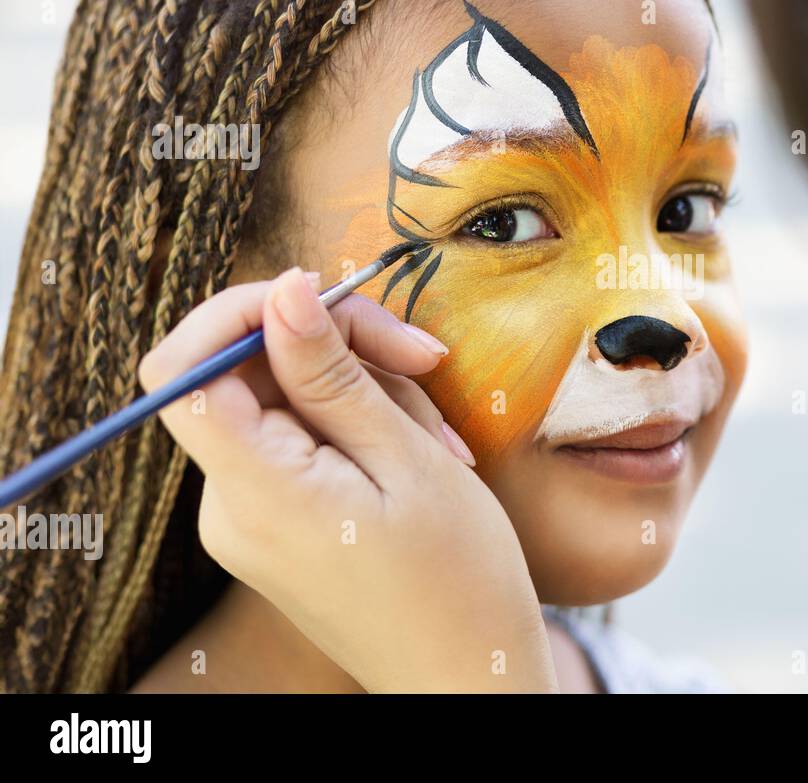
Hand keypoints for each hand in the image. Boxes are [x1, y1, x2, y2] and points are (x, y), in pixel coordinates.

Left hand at [139, 267, 557, 691]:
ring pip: (286, 403)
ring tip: (437, 437)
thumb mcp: (405, 458)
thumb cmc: (457, 577)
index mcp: (256, 492)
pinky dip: (361, 429)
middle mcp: (231, 507)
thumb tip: (283, 291)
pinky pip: (301, 443)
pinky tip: (420, 453)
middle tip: (425, 358)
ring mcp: (249, 519)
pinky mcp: (275, 524)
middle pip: (247, 374)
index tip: (323, 298)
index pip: (184, 368)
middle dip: (337, 349)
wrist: (466, 674)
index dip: (241, 313)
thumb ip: (331, 375)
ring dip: (366, 394)